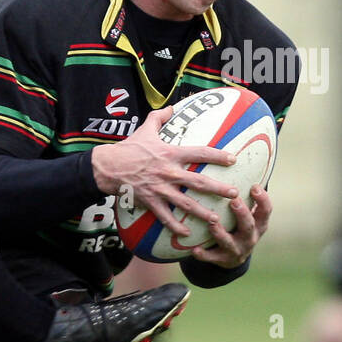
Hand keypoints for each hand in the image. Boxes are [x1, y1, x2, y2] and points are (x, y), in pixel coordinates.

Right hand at [92, 107, 237, 238]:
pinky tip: (187, 234)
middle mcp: (169, 172)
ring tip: (217, 220)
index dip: (218, 155)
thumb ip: (159, 117)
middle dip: (218, 189)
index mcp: (170, 154)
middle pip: (198, 182)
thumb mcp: (144, 129)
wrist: (107, 167)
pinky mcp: (150, 201)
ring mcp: (160, 188)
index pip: (199, 153)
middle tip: (234, 194)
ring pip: (186, 203)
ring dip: (202, 213)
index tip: (233, 159)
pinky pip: (165, 216)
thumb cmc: (127, 148)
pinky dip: (176, 226)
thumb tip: (171, 107)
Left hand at [190, 184, 270, 266]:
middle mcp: (251, 237)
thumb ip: (241, 193)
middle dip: (242, 213)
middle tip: (233, 200)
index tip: (254, 186)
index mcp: (259, 223)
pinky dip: (204, 254)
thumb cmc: (236, 224)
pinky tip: (194, 249)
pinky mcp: (222, 260)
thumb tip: (236, 159)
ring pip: (229, 242)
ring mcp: (237, 250)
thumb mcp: (244, 212)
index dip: (262, 199)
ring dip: (220, 232)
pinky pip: (212, 258)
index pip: (265, 211)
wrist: (231, 257)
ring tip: (212, 222)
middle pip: (249, 225)